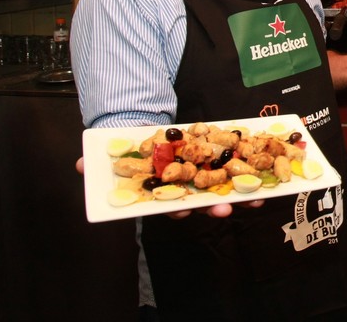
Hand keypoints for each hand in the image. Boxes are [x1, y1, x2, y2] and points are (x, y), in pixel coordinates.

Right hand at [75, 157, 263, 218]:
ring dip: (241, 194)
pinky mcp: (224, 160)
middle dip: (215, 206)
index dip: (176, 207)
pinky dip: (254, 172)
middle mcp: (186, 188)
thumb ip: (95, 159)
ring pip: (226, 189)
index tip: (184, 212)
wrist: (152, 134)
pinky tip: (268, 174)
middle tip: (225, 209)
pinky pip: (240, 169)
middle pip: (202, 201)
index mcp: (162, 188)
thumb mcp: (115, 150)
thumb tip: (78, 165)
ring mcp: (207, 177)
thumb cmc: (136, 148)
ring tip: (256, 197)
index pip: (167, 202)